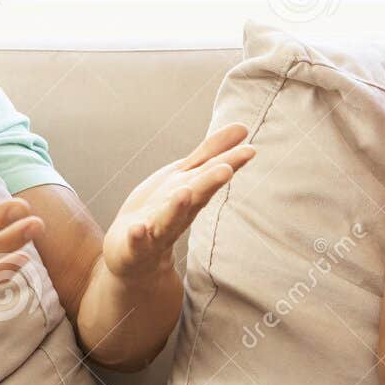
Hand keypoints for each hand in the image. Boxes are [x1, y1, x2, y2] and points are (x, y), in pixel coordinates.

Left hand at [103, 123, 256, 279]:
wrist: (136, 256)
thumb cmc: (162, 211)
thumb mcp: (186, 177)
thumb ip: (210, 154)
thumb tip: (242, 128)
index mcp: (190, 194)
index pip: (211, 176)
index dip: (229, 163)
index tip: (250, 150)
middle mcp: (178, 212)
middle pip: (195, 197)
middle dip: (209, 183)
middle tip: (226, 169)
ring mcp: (156, 231)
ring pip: (168, 220)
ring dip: (176, 208)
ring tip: (184, 194)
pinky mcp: (134, 247)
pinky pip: (136, 243)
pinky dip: (137, 237)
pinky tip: (137, 228)